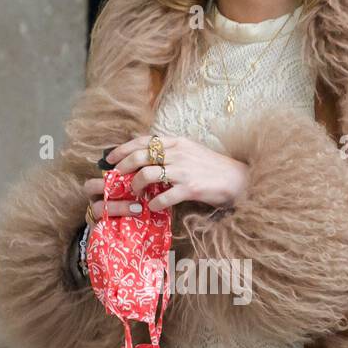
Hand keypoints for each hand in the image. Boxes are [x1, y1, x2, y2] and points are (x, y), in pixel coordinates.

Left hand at [98, 133, 247, 211]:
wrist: (238, 180)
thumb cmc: (213, 168)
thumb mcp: (191, 152)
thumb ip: (171, 152)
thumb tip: (148, 157)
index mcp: (177, 142)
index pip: (144, 141)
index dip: (123, 148)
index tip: (110, 158)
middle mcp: (178, 153)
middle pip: (141, 155)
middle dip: (123, 166)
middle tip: (116, 177)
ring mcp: (183, 170)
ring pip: (148, 174)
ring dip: (136, 185)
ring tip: (135, 193)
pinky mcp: (190, 188)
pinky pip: (163, 197)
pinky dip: (154, 203)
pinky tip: (153, 206)